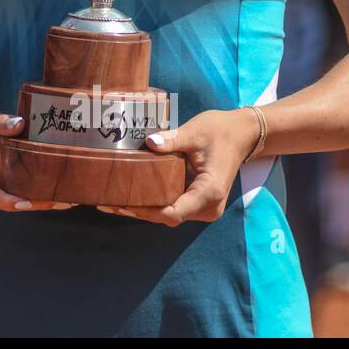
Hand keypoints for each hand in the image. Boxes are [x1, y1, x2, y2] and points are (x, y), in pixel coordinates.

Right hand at [0, 95, 76, 211]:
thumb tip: (19, 124)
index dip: (4, 199)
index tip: (26, 203)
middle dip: (24, 203)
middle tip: (56, 201)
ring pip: (0, 203)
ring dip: (26, 202)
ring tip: (56, 199)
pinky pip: (1, 198)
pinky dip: (20, 196)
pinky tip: (45, 194)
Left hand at [96, 108, 259, 224]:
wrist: (242, 134)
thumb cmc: (220, 131)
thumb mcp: (195, 133)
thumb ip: (172, 140)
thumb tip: (149, 143)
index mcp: (209, 192)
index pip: (172, 212)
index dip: (145, 212)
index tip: (120, 205)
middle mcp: (209, 207)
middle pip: (167, 217)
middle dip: (138, 211)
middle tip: (106, 203)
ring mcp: (205, 207)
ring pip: (169, 215)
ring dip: (143, 209)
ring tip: (112, 201)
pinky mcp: (199, 202)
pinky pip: (173, 207)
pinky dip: (153, 204)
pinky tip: (131, 197)